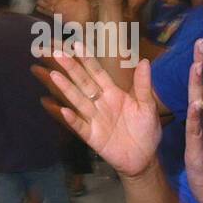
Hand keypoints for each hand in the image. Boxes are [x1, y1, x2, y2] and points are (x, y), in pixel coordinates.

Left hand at [37, 0, 92, 26]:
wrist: (82, 26)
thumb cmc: (83, 14)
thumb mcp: (83, 0)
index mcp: (65, 1)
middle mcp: (59, 6)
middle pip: (50, 0)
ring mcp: (58, 13)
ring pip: (47, 6)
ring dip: (42, 3)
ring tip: (37, 0)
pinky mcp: (58, 19)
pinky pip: (48, 13)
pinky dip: (42, 10)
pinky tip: (38, 9)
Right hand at [39, 45, 160, 177]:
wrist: (144, 157)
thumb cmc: (146, 130)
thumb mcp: (147, 106)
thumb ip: (143, 85)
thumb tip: (144, 61)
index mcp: (113, 93)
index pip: (97, 73)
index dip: (87, 59)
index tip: (77, 44)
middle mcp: (100, 103)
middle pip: (83, 83)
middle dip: (71, 68)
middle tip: (57, 52)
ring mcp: (95, 119)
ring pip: (78, 101)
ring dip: (67, 89)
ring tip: (55, 75)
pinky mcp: (93, 136)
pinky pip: (81, 126)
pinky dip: (73, 119)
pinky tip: (64, 111)